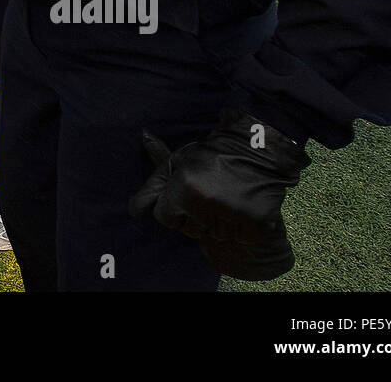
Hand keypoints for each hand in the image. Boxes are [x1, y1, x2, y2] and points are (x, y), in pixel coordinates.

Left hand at [128, 109, 309, 280]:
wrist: (257, 150)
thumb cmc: (210, 156)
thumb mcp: (176, 162)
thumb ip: (153, 187)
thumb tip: (133, 210)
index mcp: (184, 188)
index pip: (163, 217)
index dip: (171, 207)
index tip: (183, 195)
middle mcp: (206, 204)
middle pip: (186, 229)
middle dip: (192, 216)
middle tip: (206, 194)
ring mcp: (232, 217)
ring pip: (211, 236)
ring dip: (215, 223)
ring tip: (223, 198)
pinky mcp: (255, 226)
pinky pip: (237, 239)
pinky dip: (238, 228)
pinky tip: (240, 206)